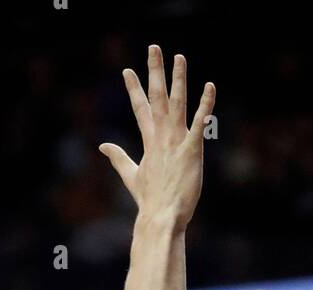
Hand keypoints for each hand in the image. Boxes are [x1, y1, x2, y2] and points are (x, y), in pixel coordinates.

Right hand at [99, 46, 214, 228]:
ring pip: (177, 103)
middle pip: (157, 97)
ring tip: (178, 57)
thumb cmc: (149, 201)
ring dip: (178, 79)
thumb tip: (103, 145)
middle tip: (154, 48)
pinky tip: (209, 86)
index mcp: (149, 141)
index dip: (134, 89)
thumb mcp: (131, 176)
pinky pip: (199, 123)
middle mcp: (161, 137)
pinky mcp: (191, 151)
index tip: (127, 70)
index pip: (141, 108)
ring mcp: (176, 142)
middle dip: (155, 72)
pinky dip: (205, 104)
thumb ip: (118, 158)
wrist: (161, 218)